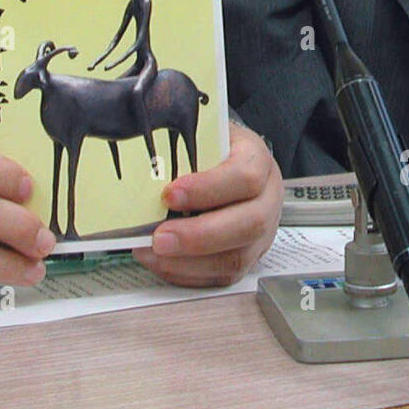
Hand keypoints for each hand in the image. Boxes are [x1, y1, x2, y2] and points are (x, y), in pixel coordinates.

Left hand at [132, 123, 282, 286]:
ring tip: (153, 252)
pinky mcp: (246, 257)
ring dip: (190, 261)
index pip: (244, 176)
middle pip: (248, 224)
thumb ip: (179, 140)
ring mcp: (261, 233)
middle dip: (199, 236)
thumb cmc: (213, 148)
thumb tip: (142, 152)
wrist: (232, 161)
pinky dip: (188, 273)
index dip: (208, 188)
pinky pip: (223, 275)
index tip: (169, 194)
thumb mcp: (202, 133)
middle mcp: (267, 199)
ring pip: (237, 258)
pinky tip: (162, 262)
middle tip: (159, 237)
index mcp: (257, 160)